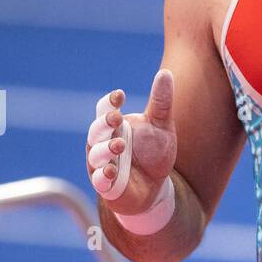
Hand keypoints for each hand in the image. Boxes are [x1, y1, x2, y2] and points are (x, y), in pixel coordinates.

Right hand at [86, 69, 176, 214]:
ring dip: (105, 149)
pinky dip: (103, 176)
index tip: (120, 96)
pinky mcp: (105, 186)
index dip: (110, 102)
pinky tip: (112, 171)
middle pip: (96, 130)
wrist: (156, 189)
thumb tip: (166, 73)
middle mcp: (103, 143)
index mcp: (114, 125)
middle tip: (116, 118)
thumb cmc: (154, 154)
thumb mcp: (161, 127)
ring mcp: (101, 165)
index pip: (105, 109)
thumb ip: (161, 102)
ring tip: (119, 145)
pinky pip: (99, 180)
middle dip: (104, 124)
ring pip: (95, 155)